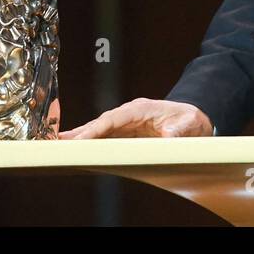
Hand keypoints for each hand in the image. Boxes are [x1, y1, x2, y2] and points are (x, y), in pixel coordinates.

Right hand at [57, 98, 213, 138]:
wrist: (194, 117)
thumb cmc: (189, 120)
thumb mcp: (187, 125)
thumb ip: (177, 132)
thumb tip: (168, 138)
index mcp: (141, 109)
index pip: (113, 119)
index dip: (96, 129)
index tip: (81, 139)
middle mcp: (130, 113)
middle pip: (101, 122)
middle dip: (81, 132)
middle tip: (59, 142)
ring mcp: (127, 121)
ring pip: (100, 128)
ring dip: (81, 135)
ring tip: (59, 143)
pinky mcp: (127, 130)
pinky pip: (105, 134)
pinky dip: (90, 139)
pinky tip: (75, 144)